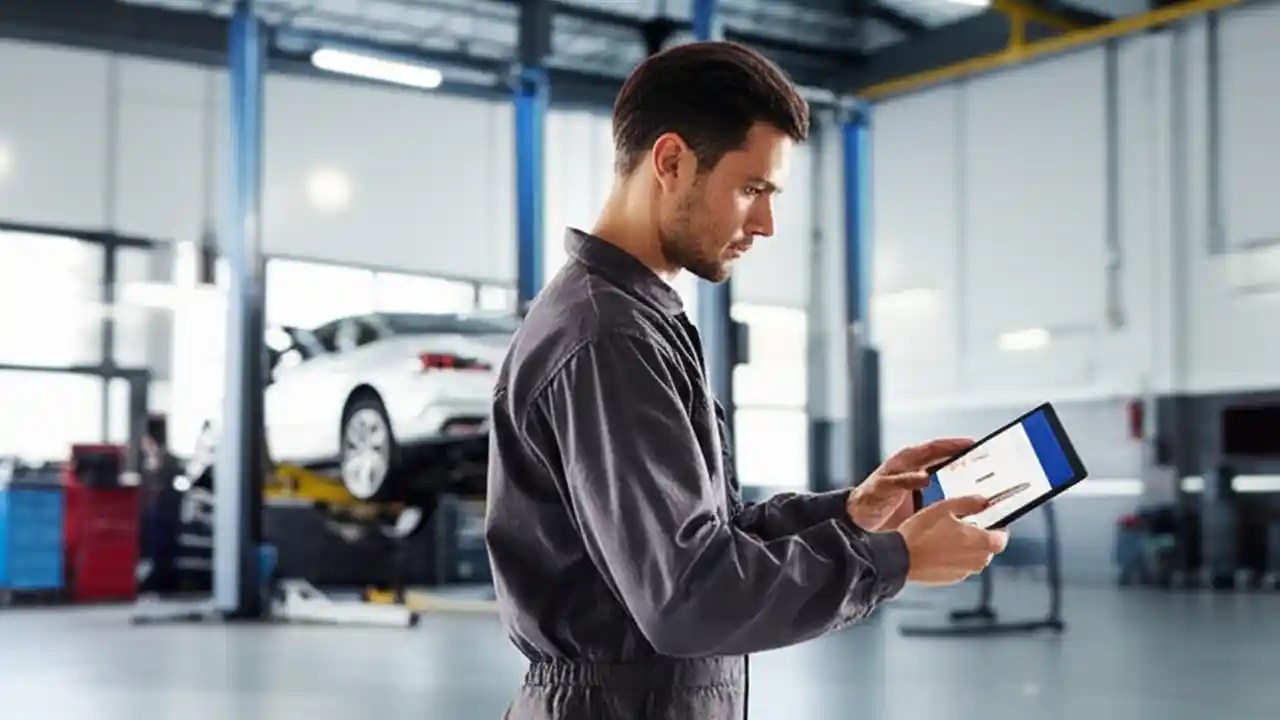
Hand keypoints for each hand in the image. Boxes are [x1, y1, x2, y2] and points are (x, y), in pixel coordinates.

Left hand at [845, 437, 973, 530]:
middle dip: (965, 457)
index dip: (954, 444)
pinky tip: (969, 500)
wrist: (859, 520)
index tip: (973, 443)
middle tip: (986, 459)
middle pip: (945, 458)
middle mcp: (915, 467)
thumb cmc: (868, 500)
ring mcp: (920, 482)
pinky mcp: (922, 497)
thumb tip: (925, 477)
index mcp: (906, 460)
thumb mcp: (884, 488)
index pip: (935, 447)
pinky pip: (943, 491)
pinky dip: (956, 493)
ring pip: (947, 475)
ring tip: (985, 480)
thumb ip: (903, 481)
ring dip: (963, 476)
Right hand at [898, 495, 1008, 585]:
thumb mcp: (944, 508)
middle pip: (988, 548)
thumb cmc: (922, 533)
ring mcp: (964, 572)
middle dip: (979, 537)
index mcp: (982, 543)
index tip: (988, 520)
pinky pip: (959, 566)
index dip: (997, 528)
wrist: (900, 558)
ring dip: (965, 548)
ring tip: (946, 536)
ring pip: (973, 558)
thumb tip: (983, 501)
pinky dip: (953, 558)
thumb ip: (969, 503)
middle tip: (962, 525)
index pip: (1002, 538)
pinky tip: (936, 548)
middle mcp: (978, 561)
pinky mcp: (951, 579)